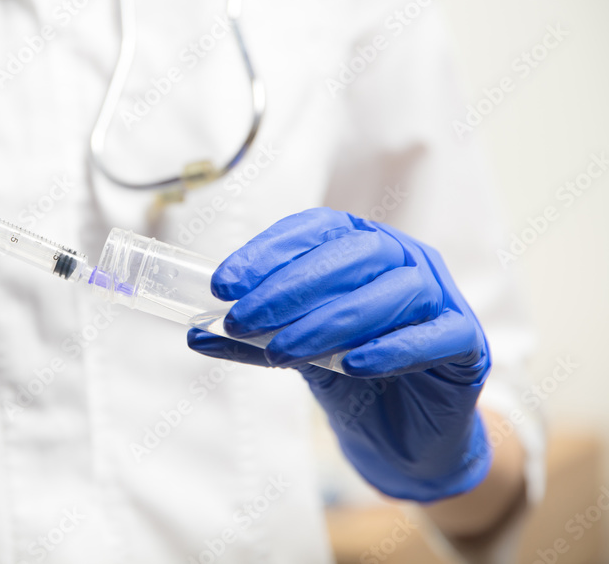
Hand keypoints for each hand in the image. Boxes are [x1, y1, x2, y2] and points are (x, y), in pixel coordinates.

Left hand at [187, 207, 490, 501]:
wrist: (402, 433)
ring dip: (331, 320)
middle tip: (242, 319)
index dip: (268, 251)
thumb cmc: (349, 374)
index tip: (223, 283)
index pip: (315, 229)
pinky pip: (436, 334)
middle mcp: (405, 259)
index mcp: (361, 245)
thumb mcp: (293, 350)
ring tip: (282, 350)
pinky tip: (354, 365)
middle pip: (353, 255)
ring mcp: (441, 297)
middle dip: (290, 287)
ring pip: (394, 291)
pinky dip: (393, 346)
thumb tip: (195, 333)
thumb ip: (252, 338)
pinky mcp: (468, 342)